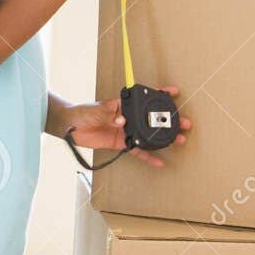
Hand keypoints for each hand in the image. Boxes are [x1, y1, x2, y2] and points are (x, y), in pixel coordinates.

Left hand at [60, 89, 190, 167]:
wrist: (70, 127)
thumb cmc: (83, 113)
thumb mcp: (96, 110)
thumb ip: (109, 113)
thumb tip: (121, 120)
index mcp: (123, 105)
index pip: (144, 98)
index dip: (159, 94)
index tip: (173, 92)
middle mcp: (127, 117)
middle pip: (152, 118)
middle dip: (169, 120)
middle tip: (184, 123)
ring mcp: (126, 130)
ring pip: (149, 135)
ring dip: (163, 138)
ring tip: (178, 140)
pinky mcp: (121, 143)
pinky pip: (137, 151)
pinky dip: (148, 157)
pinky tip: (159, 161)